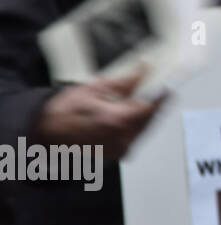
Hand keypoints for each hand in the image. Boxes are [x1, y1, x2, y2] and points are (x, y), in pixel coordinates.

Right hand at [33, 66, 165, 159]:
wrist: (45, 135)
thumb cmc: (63, 112)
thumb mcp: (94, 88)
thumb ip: (124, 82)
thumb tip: (144, 70)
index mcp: (118, 120)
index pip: (153, 106)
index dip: (164, 94)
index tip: (170, 84)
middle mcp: (123, 138)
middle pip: (152, 118)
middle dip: (156, 103)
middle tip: (159, 89)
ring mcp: (121, 148)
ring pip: (145, 128)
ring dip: (148, 114)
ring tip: (144, 100)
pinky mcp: (118, 154)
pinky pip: (136, 136)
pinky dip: (138, 125)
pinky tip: (131, 115)